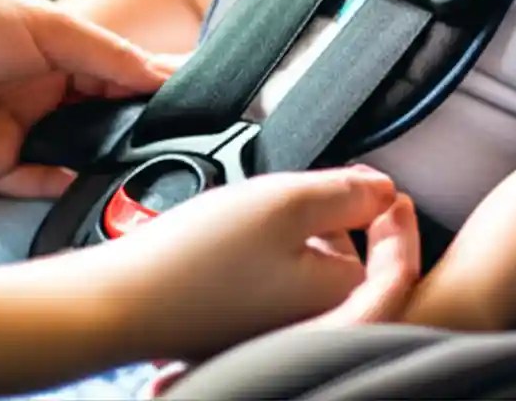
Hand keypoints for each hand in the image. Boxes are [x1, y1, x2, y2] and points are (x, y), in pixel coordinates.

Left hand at [0, 51, 192, 201]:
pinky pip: (25, 183)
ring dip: (82, 164)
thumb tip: (164, 74)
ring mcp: (15, 127)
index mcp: (56, 49)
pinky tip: (41, 176)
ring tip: (102, 165)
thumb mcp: (51, 27)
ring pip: (67, 158)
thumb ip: (111, 57)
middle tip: (153, 142)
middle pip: (96, 121)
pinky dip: (37, 185)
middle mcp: (38, 90)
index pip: (116, 74)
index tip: (185, 102)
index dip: (148, 88)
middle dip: (120, 133)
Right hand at [82, 166, 420, 360]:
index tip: (382, 184)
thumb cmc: (194, 258)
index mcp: (339, 303)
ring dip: (309, 237)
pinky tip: (243, 236)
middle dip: (347, 224)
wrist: (117, 302)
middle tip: (329, 188)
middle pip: (359, 270)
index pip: (398, 264)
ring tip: (274, 207)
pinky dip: (276, 258)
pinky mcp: (246, 330)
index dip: (393, 215)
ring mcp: (279, 333)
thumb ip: (345, 192)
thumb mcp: (284, 200)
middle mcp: (315, 328)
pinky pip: (281, 289)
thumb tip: (382, 191)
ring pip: (317, 276)